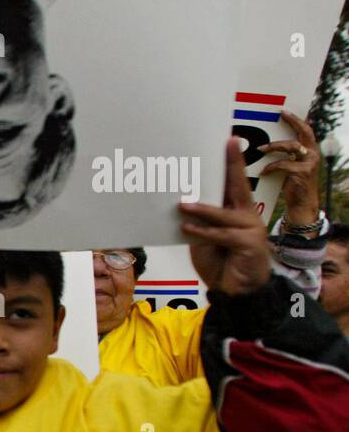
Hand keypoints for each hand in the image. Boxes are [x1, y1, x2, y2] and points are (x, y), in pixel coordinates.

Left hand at [180, 138, 271, 296]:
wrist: (235, 291)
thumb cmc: (220, 261)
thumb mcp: (205, 238)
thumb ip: (200, 221)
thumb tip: (181, 204)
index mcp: (237, 211)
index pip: (234, 183)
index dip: (232, 162)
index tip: (229, 140)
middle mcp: (247, 215)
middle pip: (238, 187)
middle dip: (232, 165)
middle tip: (226, 144)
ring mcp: (251, 228)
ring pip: (223, 214)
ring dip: (201, 208)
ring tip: (181, 205)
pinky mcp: (249, 244)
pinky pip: (221, 235)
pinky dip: (202, 232)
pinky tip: (186, 229)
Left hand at [259, 109, 320, 228]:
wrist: (301, 204)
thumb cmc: (292, 183)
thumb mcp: (290, 166)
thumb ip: (284, 155)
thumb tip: (265, 144)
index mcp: (309, 150)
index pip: (305, 130)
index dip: (295, 120)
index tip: (283, 111)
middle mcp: (312, 154)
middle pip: (303, 133)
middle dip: (292, 122)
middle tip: (279, 114)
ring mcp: (309, 163)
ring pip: (291, 146)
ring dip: (273, 146)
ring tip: (260, 149)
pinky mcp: (302, 173)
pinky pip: (283, 164)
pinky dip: (271, 167)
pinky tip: (262, 172)